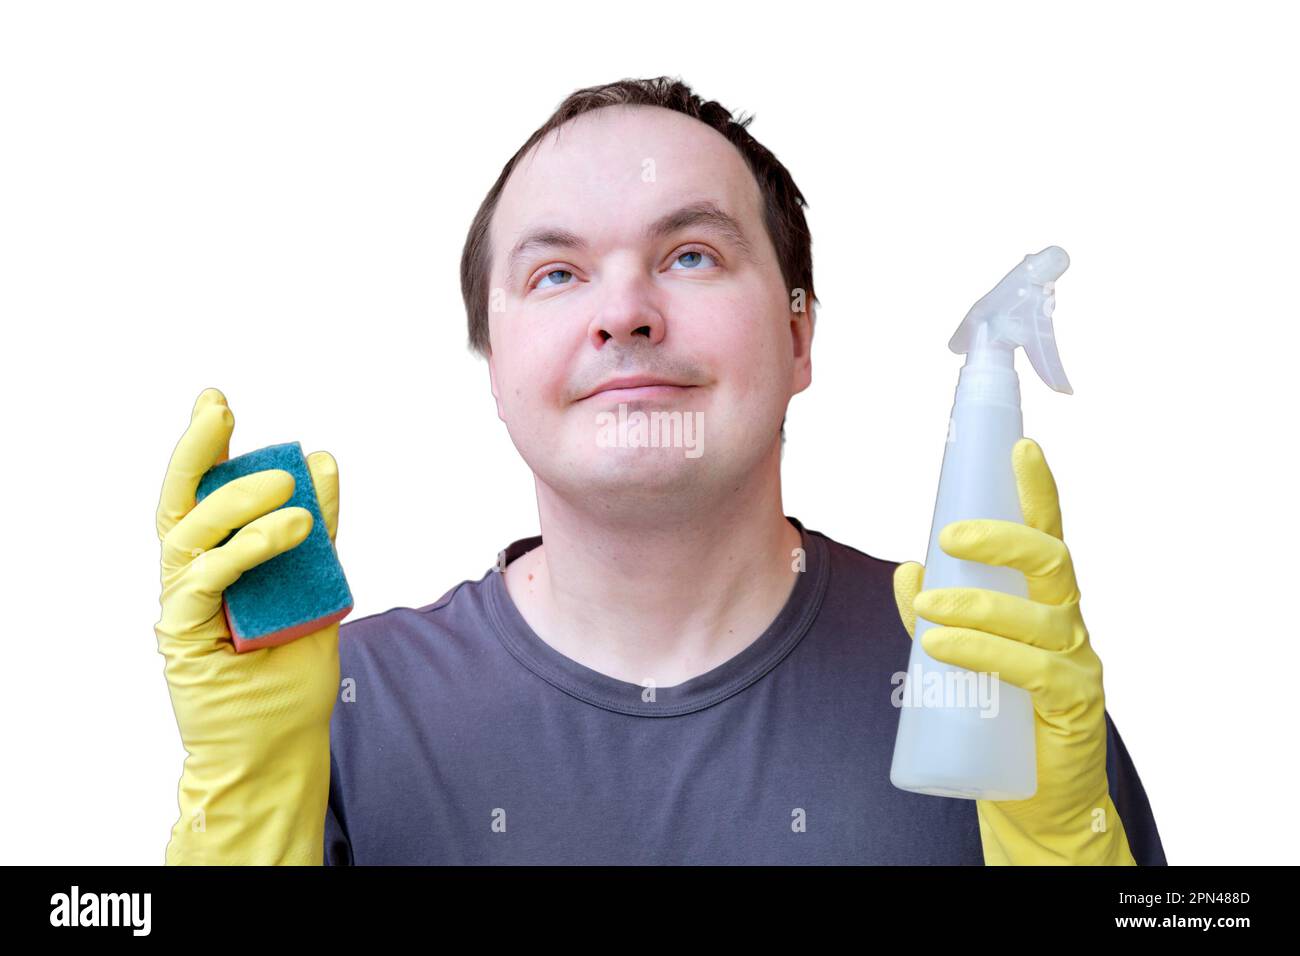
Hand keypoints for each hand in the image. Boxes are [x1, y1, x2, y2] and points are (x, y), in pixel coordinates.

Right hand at [155, 387, 339, 863]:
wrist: (279, 746)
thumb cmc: (291, 670)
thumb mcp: (316, 586)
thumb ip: (317, 532)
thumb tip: (321, 461)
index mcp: (216, 562)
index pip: (201, 493)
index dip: (203, 446)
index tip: (215, 401)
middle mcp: (190, 578)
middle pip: (178, 502)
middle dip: (195, 451)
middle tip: (220, 411)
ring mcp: (183, 608)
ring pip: (190, 537)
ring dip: (238, 504)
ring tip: (290, 491)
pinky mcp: (184, 640)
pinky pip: (203, 584)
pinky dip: (242, 552)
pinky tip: (285, 534)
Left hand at [892, 437, 1135, 864]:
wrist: (1033, 795)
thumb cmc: (1000, 712)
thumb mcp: (959, 652)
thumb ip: (936, 612)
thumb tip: (907, 570)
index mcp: (1041, 599)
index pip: (1046, 534)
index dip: (1038, 491)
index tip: (1021, 448)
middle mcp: (1066, 620)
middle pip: (1050, 561)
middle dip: (1003, 540)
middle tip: (950, 535)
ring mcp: (1076, 660)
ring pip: (1036, 617)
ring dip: (977, 606)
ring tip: (929, 608)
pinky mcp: (1073, 704)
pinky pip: (1033, 669)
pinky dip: (984, 652)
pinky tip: (944, 646)